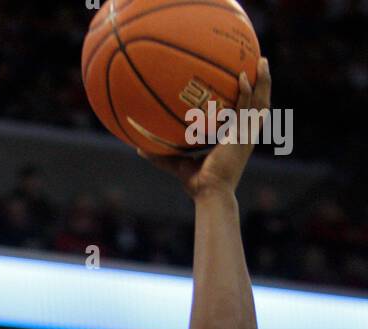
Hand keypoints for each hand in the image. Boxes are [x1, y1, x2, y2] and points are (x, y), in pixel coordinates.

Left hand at [138, 58, 270, 198]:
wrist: (209, 193)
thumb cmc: (196, 184)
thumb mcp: (178, 164)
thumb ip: (161, 155)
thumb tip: (138, 148)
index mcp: (236, 139)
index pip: (246, 114)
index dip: (249, 98)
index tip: (246, 80)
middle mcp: (245, 135)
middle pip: (260, 104)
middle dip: (263, 83)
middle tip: (260, 63)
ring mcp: (247, 135)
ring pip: (261, 102)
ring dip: (263, 81)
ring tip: (262, 61)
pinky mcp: (243, 136)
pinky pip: (248, 108)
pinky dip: (247, 92)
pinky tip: (243, 76)